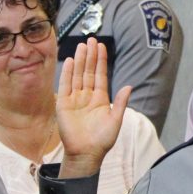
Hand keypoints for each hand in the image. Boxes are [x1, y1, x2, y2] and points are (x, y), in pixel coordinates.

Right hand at [56, 38, 132, 177]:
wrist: (86, 153)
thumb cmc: (102, 140)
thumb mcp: (115, 120)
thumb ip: (120, 102)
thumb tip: (129, 86)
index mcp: (101, 98)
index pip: (101, 75)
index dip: (101, 61)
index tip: (101, 46)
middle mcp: (87, 96)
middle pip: (89, 72)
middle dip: (90, 56)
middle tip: (92, 40)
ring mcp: (75, 99)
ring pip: (78, 75)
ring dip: (80, 61)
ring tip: (82, 46)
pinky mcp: (64, 104)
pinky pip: (65, 85)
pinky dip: (67, 73)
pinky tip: (70, 61)